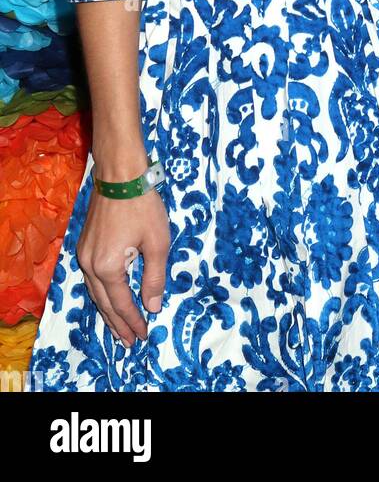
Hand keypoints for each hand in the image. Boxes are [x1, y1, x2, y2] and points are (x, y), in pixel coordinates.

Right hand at [77, 174, 170, 347]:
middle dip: (118, 324)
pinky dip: (101, 293)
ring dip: (107, 311)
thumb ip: (154, 277)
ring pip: (94, 292)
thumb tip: (153, 306)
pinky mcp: (83, 245)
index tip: (143, 335)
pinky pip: (91, 279)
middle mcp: (89, 265)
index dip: (133, 320)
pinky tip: (108, 298)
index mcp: (108, 267)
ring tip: (119, 328)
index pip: (121, 303)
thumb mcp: (157, 242)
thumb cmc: (142, 205)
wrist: (120, 174)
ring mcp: (83, 254)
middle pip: (103, 303)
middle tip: (129, 341)